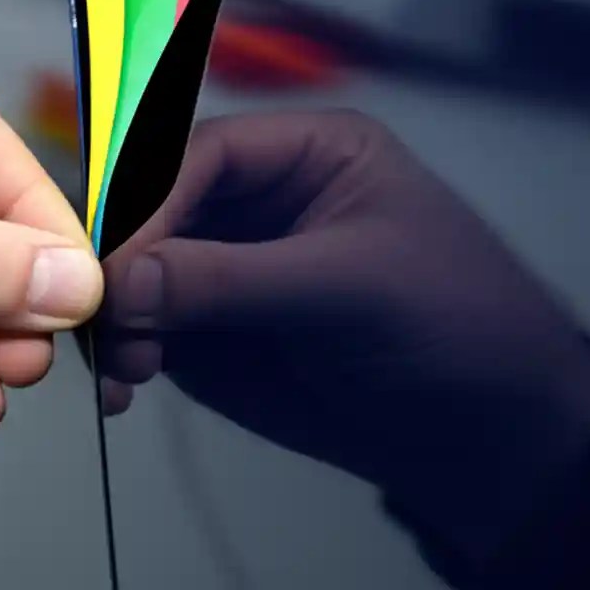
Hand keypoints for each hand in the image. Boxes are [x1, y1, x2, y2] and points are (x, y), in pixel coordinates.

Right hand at [97, 110, 589, 562]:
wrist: (488, 436)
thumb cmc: (451, 325)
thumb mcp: (348, 289)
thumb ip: (231, 280)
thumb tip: (119, 282)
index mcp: (304, 153)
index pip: (199, 154)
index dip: (146, 201)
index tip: (111, 265)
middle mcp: (255, 200)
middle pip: (153, 208)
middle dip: (121, 263)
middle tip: (100, 321)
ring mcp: (228, 268)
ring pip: (138, 273)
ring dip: (116, 318)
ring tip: (125, 371)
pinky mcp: (215, 332)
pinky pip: (148, 330)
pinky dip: (125, 357)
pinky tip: (126, 390)